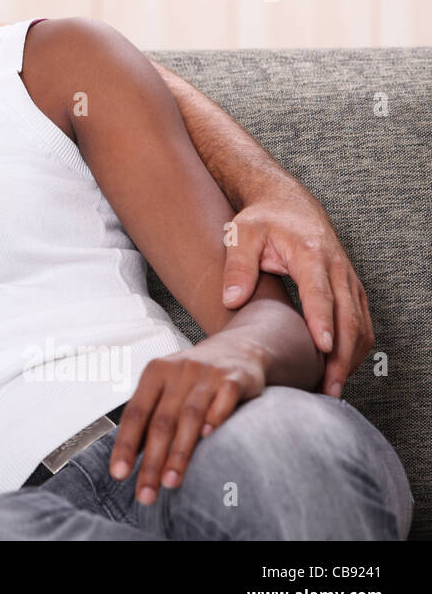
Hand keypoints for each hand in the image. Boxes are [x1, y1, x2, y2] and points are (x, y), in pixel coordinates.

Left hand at [108, 341, 266, 504]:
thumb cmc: (194, 376)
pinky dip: (216, 418)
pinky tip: (208, 438)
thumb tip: (128, 457)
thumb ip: (150, 416)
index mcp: (155, 373)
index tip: (119, 474)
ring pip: (190, 416)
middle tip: (146, 493)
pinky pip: (225, 400)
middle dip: (151, 461)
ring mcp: (207, 374)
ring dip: (179, 452)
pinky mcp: (235, 378)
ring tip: (170, 482)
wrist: (238, 348)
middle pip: (161, 421)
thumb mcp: (167, 387)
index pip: (135, 413)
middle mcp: (178, 371)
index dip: (125, 445)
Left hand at [219, 183, 371, 398]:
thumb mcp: (241, 234)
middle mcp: (337, 269)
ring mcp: (348, 280)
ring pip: (361, 326)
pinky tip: (338, 370)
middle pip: (348, 318)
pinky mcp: (350, 289)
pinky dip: (354, 350)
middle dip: (341, 356)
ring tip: (331, 389)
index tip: (322, 350)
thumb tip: (232, 300)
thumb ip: (237, 266)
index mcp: (310, 254)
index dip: (323, 322)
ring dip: (350, 359)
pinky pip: (362, 324)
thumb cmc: (262, 219)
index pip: (321, 294)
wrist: (288, 204)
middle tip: (327, 388)